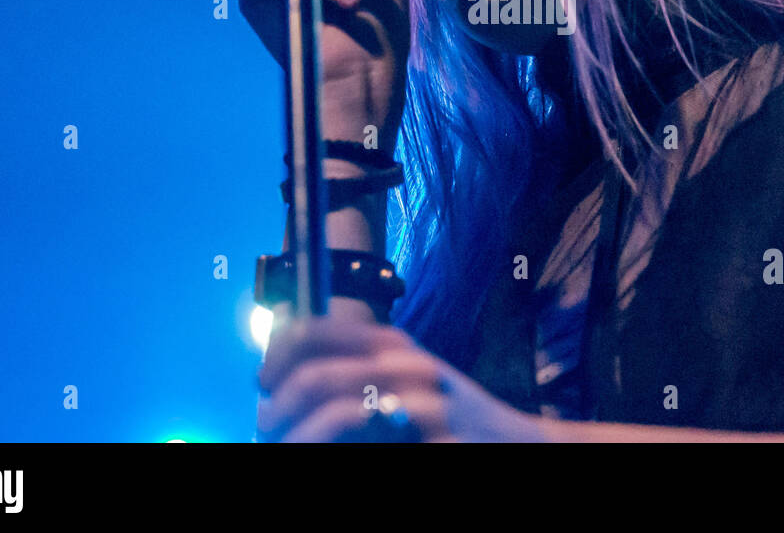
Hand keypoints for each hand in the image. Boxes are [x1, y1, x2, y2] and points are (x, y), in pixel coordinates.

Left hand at [255, 315, 548, 442]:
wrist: (520, 443)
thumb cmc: (449, 415)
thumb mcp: (404, 375)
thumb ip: (355, 367)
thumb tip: (281, 378)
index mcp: (392, 344)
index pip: (316, 331)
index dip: (277, 355)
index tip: (262, 381)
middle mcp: (407, 365)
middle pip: (318, 376)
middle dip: (279, 407)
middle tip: (267, 426)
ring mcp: (423, 405)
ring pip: (340, 412)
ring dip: (303, 434)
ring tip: (293, 445)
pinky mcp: (436, 438)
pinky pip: (372, 442)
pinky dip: (344, 448)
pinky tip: (340, 454)